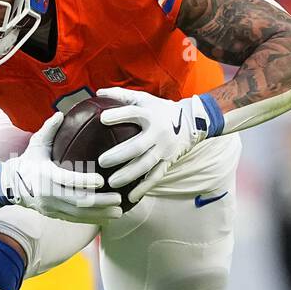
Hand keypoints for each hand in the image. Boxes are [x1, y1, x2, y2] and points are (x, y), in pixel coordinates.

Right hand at [0, 112, 122, 221]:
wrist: (10, 186)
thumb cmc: (28, 161)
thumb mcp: (36, 144)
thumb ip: (49, 129)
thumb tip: (61, 113)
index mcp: (44, 175)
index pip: (66, 180)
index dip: (84, 181)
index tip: (102, 180)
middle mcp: (48, 194)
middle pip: (77, 201)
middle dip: (100, 202)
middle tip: (118, 198)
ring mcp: (51, 207)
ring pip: (79, 214)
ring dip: (100, 214)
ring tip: (119, 211)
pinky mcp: (54, 215)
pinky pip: (76, 220)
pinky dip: (93, 219)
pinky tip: (108, 218)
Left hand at [96, 86, 221, 204]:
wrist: (192, 122)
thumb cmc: (160, 110)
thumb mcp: (144, 98)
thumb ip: (121, 95)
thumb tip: (98, 92)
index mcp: (150, 114)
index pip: (134, 113)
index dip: (119, 115)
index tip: (102, 119)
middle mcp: (158, 132)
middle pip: (138, 145)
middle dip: (120, 154)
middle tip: (101, 161)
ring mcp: (164, 149)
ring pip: (146, 164)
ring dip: (129, 174)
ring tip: (111, 182)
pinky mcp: (168, 161)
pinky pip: (155, 177)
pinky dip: (143, 188)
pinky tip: (130, 197)